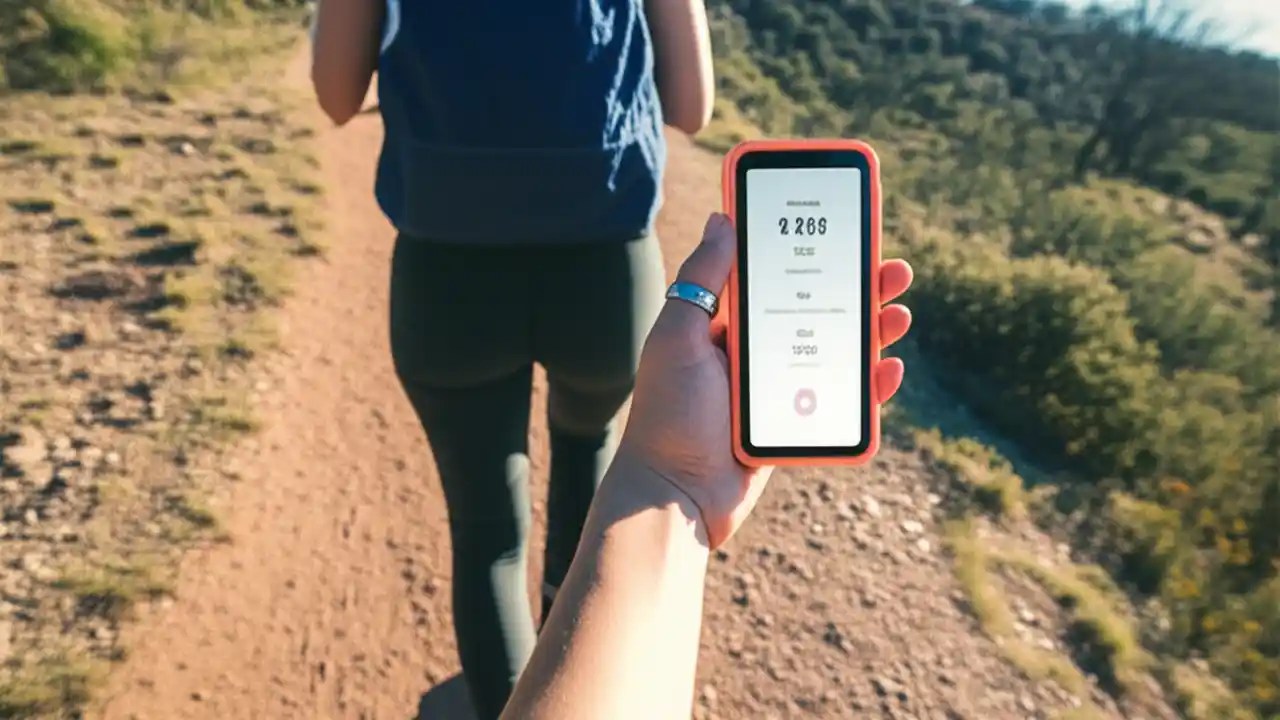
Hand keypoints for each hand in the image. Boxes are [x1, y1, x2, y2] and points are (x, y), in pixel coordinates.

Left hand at [616, 213, 913, 547]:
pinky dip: (870, 385)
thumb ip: (702, 280)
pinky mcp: (795, 424)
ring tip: (898, 313)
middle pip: (816, 308)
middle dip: (856, 287)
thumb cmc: (669, 416)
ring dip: (872, 330)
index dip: (809, 249)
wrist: (675, 497)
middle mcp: (753, 351)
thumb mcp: (678, 337)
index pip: (774, 273)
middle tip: (891, 269)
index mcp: (724, 323)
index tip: (843, 225)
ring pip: (835, 350)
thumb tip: (723, 220)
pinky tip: (889, 369)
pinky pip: (840, 398)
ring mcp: (777, 389)